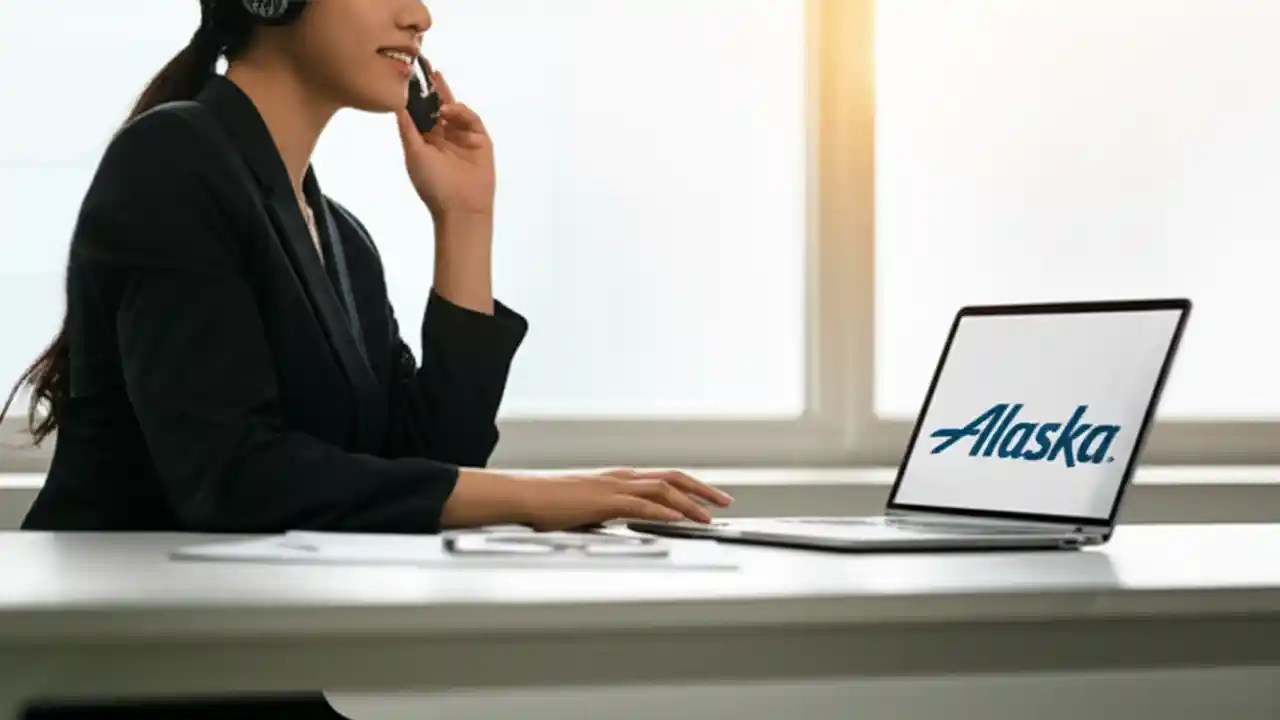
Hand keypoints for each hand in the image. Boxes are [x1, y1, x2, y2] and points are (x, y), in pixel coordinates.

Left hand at [395, 68, 494, 219]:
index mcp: (426, 140)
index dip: (415, 95)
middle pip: (438, 106)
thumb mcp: (414, 154)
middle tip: (426, 66)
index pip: (420, 112)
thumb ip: (408, 128)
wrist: (461, 208)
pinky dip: (461, 111)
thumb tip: (396, 104)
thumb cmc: (433, 184)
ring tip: (437, 89)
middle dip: (433, 88)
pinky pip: (471, 119)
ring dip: (446, 98)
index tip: (408, 76)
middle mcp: (444, 136)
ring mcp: (463, 137)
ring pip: (455, 110)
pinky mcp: (480, 140)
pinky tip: (449, 109)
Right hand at [513, 468, 734, 531]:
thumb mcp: (587, 510)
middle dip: (702, 490)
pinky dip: (662, 511)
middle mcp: (621, 478)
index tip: (708, 499)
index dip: (690, 487)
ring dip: (689, 502)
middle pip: (672, 478)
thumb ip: (607, 515)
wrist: (524, 496)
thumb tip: (621, 527)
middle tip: (724, 503)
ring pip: (662, 489)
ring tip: (707, 516)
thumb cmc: (548, 504)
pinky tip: (676, 520)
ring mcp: (613, 487)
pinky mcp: (603, 501)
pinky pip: (640, 505)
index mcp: (618, 479)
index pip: (663, 478)